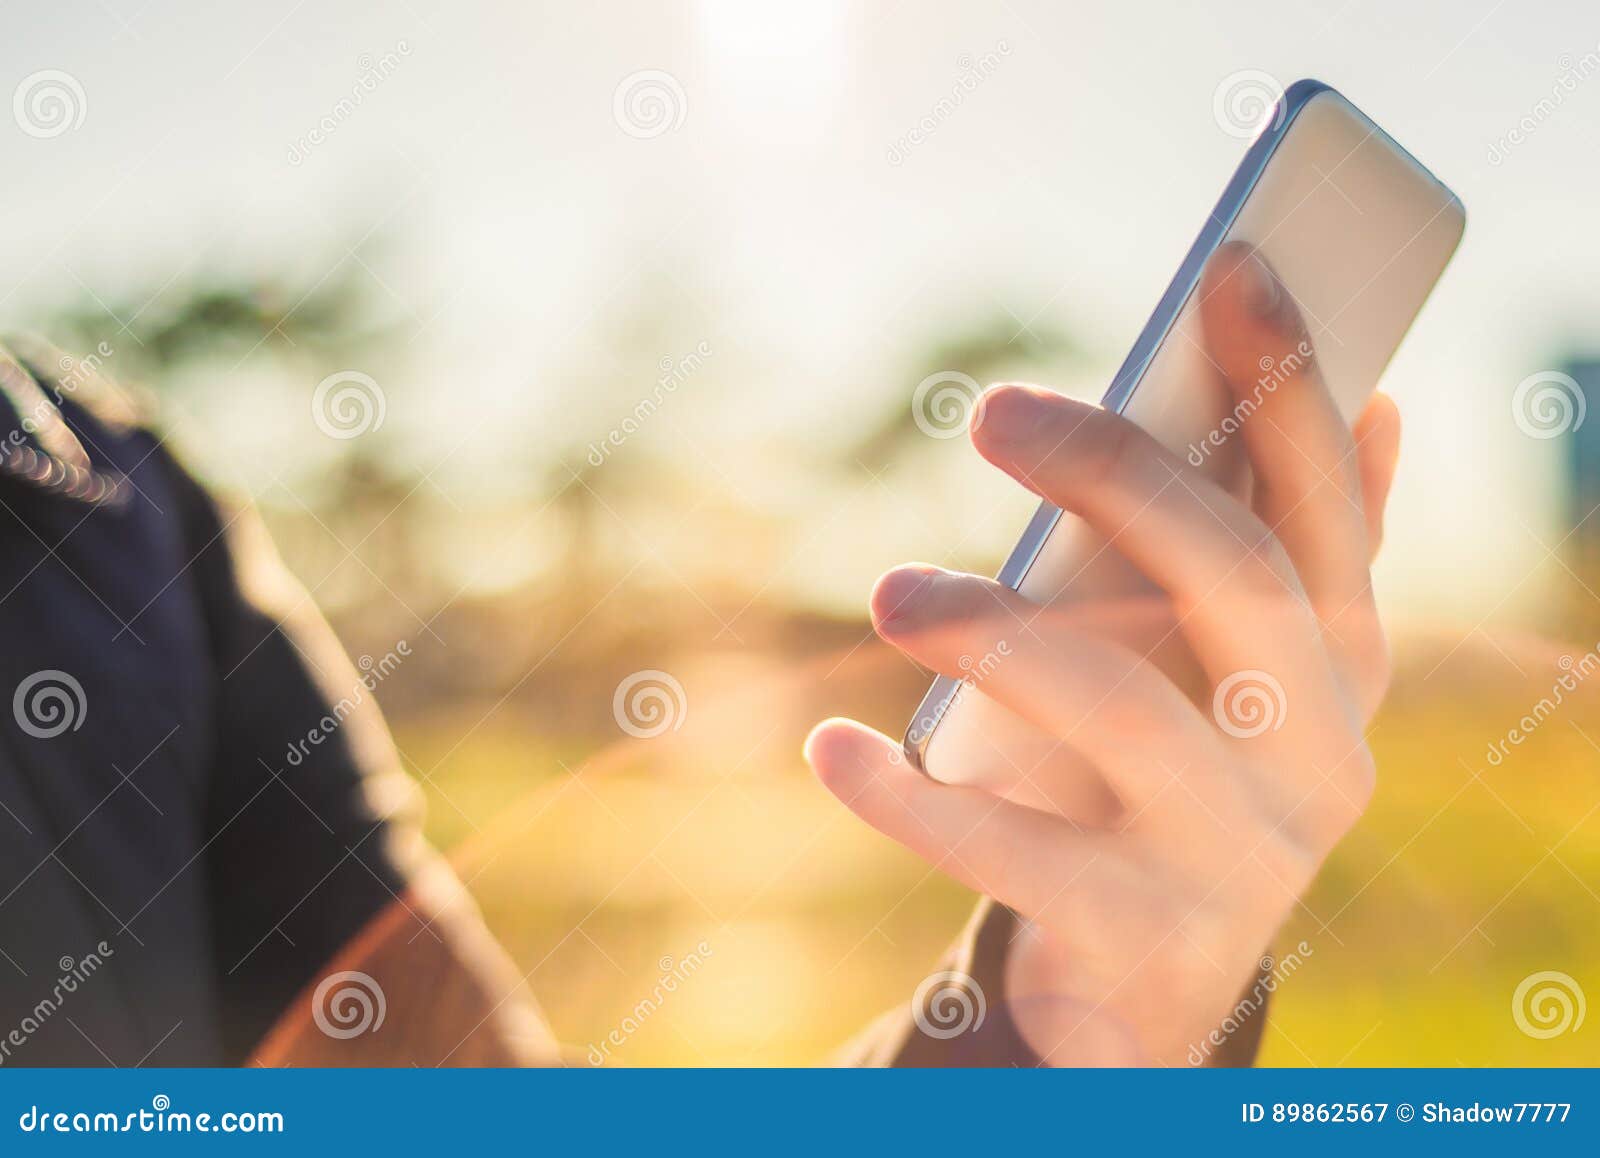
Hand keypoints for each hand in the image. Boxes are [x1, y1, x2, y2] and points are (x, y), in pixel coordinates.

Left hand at [805, 242, 1401, 1065]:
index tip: (1231, 263)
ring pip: (1117, 705)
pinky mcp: (1136, 936)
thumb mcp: (1240, 681)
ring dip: (991, 627)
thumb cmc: (1177, 788)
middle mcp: (1316, 758)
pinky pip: (1009, 851)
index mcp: (1341, 673)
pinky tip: (830, 749)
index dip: (1289, 384)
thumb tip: (1375, 407)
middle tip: (991, 412)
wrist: (1148, 997)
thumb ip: (1298, 558)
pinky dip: (907, 797)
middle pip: (1234, 577)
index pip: (1329, 507)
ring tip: (889, 590)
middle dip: (1117, 472)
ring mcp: (1234, 854)